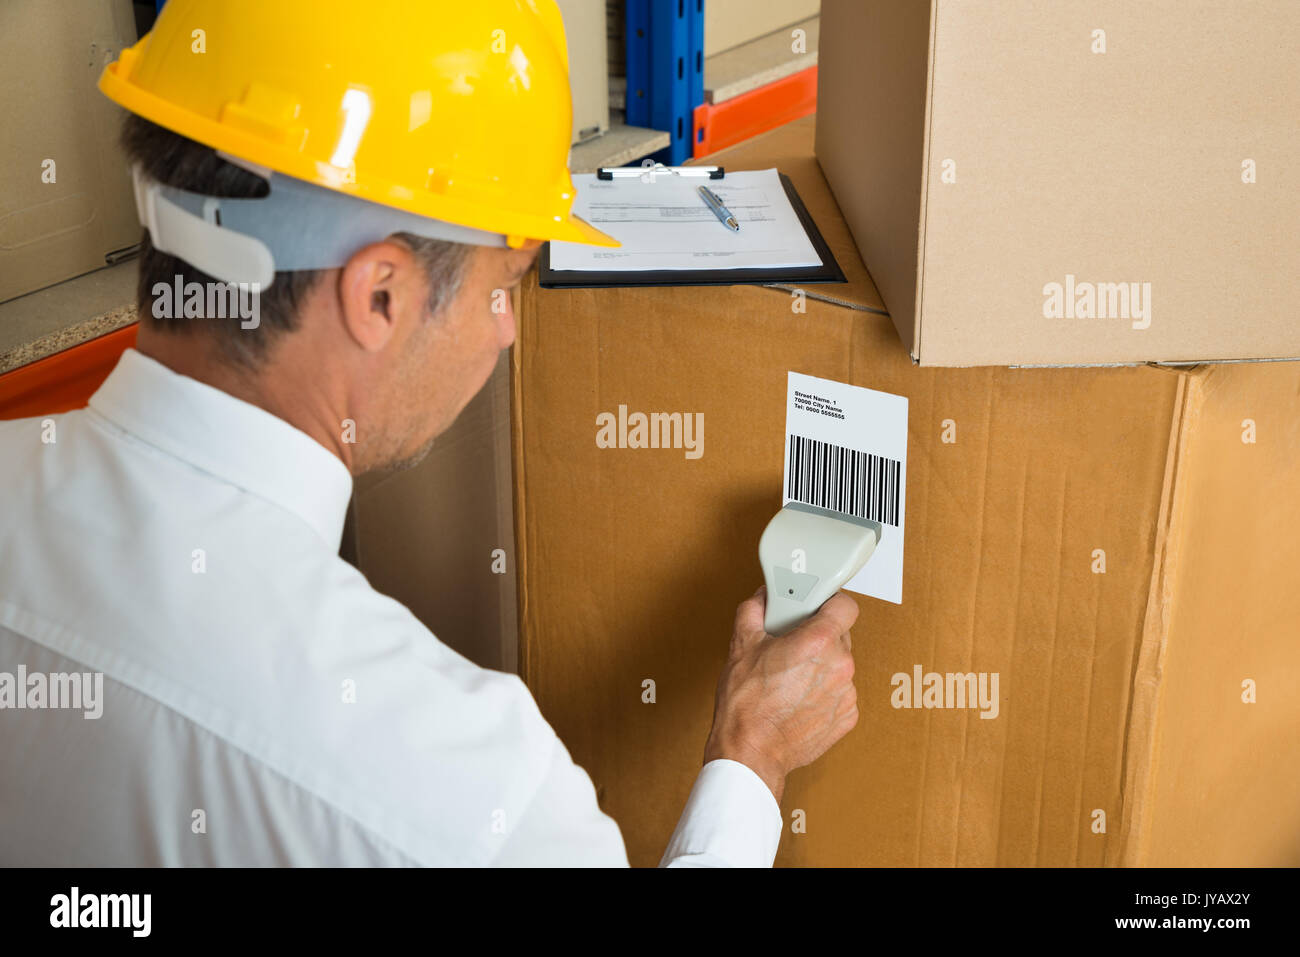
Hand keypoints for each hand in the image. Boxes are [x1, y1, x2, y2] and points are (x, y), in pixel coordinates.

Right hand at [702, 586, 860, 804]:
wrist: (750, 752)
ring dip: (821, 667)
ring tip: (791, 679)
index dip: (831, 603)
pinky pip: (840, 693)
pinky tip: (798, 700)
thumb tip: (762, 598)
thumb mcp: (741, 645)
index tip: (820, 606)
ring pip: (839, 666)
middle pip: (840, 636)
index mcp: (819, 642)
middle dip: (818, 637)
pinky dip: (824, 693)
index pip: (846, 606)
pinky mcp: (847, 717)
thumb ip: (754, 610)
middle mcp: (840, 666)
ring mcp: (846, 694)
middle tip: (792, 646)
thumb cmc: (745, 705)